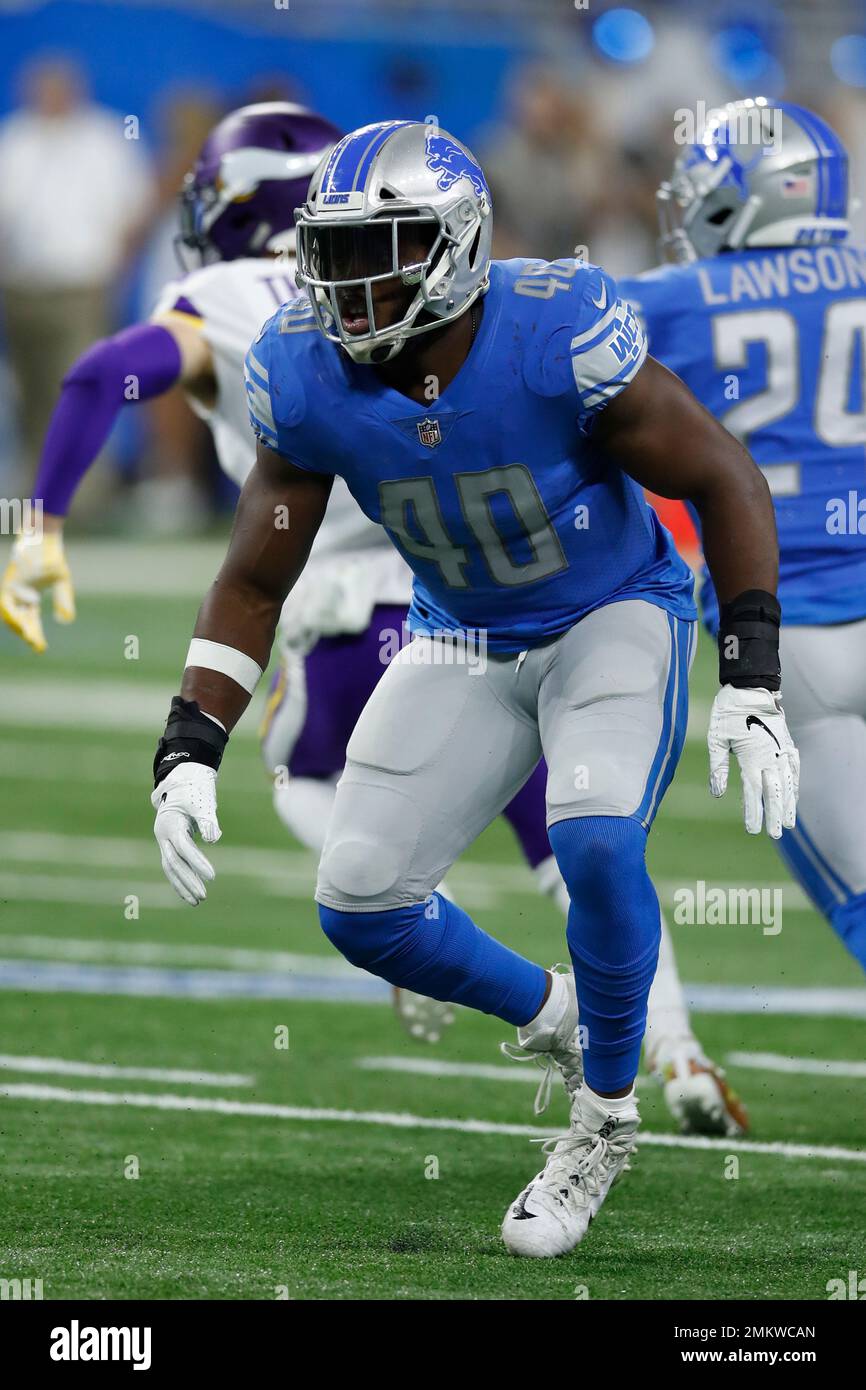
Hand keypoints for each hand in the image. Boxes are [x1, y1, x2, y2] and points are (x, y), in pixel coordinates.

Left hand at [0, 530, 75, 651]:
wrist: (42, 536)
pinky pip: (5, 601)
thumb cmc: (51, 556)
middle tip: (36, 645)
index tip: (41, 649)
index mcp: (30, 596)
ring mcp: (11, 587)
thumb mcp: (61, 581)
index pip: (31, 620)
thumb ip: (63, 600)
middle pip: (20, 619)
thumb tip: (66, 621)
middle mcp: (18, 594)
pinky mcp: (9, 580)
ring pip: (9, 613)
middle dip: (28, 633)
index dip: (36, 634)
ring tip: (29, 636)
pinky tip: (24, 616)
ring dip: (18, 626)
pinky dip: (12, 612)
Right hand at [151, 762, 221, 904]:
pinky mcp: (169, 846)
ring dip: (183, 885)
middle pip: (173, 863)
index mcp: (170, 824)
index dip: (197, 862)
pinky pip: (173, 867)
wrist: (180, 782)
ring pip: (171, 868)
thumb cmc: (193, 790)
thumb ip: (207, 820)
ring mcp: (164, 841)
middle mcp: (163, 835)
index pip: (183, 847)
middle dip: (188, 880)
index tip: (212, 876)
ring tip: (198, 901)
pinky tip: (191, 894)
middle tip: (204, 896)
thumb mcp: (201, 802)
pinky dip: (181, 880)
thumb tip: (213, 839)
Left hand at [707, 685, 798, 838]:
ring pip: (789, 783)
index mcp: (752, 757)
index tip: (753, 830)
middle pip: (775, 792)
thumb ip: (717, 767)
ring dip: (789, 804)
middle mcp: (771, 756)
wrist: (752, 687)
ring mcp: (782, 750)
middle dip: (775, 815)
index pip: (753, 791)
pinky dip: (795, 785)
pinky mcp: (788, 744)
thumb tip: (717, 793)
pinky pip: (795, 769)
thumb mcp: (716, 737)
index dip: (754, 812)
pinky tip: (795, 796)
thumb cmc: (729, 711)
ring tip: (789, 823)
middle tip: (775, 834)